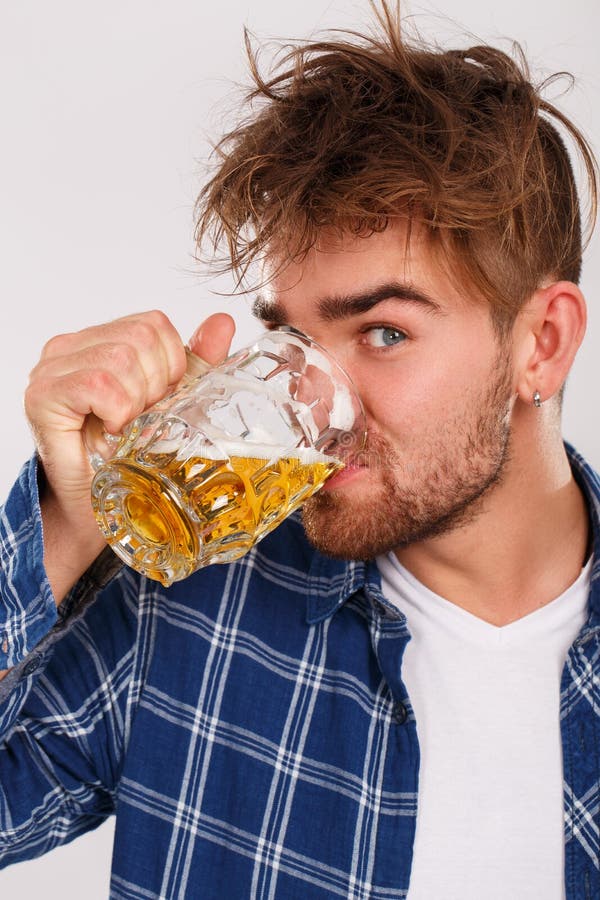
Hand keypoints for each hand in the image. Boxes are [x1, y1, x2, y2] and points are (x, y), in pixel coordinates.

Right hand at [24, 310, 234, 599]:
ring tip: (123, 427)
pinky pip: (97, 384)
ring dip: (135, 402)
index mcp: (101, 340)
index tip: (158, 403)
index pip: (153, 324)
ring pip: (121, 358)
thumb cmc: (126, 458)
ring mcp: (52, 367)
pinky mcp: (43, 394)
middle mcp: (71, 346)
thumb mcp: (169, 404)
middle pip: (140, 337)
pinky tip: (109, 431)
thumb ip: (195, 363)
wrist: (94, 507)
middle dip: (155, 386)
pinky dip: (116, 411)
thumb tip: (223, 322)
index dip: (170, 366)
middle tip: (138, 420)